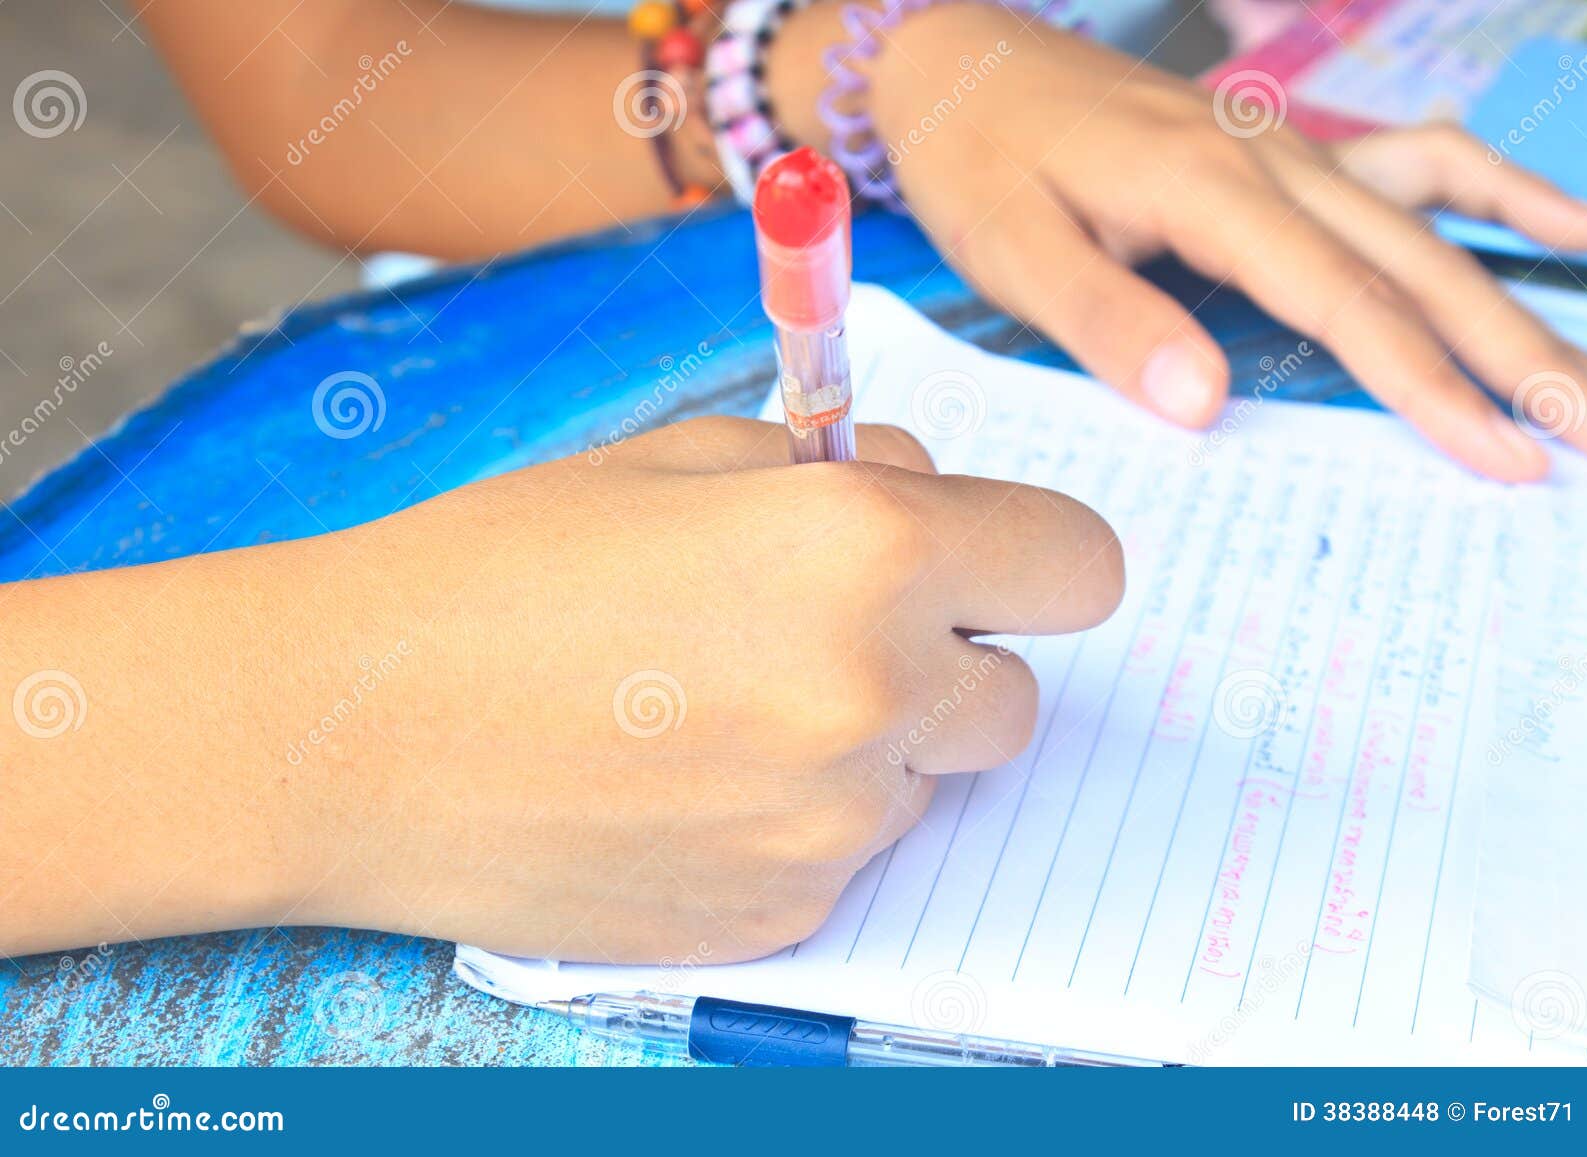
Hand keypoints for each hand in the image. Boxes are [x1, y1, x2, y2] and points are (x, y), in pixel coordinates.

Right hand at [305, 417, 1122, 962]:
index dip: (1034, 557)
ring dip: (868, 743)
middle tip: (825, 632)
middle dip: (947, 659)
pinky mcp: (780, 919)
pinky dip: (798, 819)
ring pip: (927, 781)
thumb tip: (931, 500)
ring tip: (719, 710)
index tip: (990, 562)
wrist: (354, 729)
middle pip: (1015, 696)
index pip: (1081, 567)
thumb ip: (840, 474)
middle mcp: (875, 701)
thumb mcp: (680, 455)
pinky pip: (847, 855)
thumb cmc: (499, 565)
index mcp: (867, 555)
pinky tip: (681, 782)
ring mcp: (831, 829)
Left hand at [860, 5, 1586, 480]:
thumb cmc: (977, 159)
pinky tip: (1569, 225)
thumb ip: (1110, 321)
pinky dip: (1494, 192)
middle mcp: (1271, 159)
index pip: (1344, 300)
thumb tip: (1205, 403)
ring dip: (1515, 296)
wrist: (957, 65)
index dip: (1427, 384)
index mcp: (1210, 188)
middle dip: (1512, 355)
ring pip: (1430, 223)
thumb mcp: (1014, 248)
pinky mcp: (1281, 151)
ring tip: (1585, 373)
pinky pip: (1413, 162)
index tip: (1501, 454)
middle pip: (1417, 263)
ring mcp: (1286, 148)